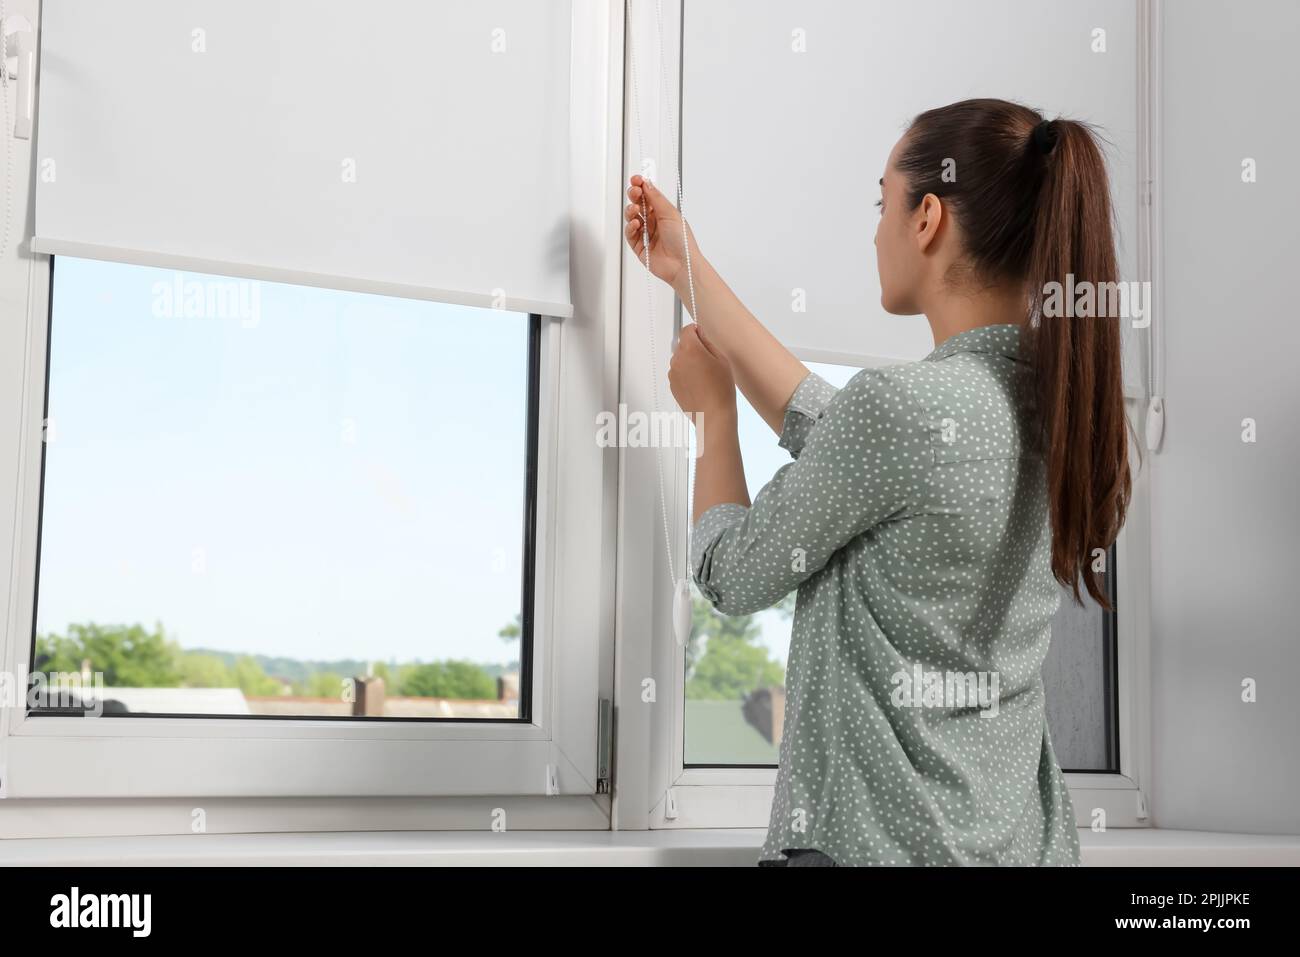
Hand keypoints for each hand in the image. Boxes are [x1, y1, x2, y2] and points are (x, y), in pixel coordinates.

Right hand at [625, 174, 697, 290]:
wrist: (682, 264)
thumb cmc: (682, 240)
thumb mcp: (670, 213)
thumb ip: (656, 198)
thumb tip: (647, 183)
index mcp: (663, 213)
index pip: (649, 196)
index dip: (641, 186)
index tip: (636, 179)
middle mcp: (654, 222)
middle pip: (638, 204)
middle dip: (634, 196)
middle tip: (635, 192)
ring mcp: (646, 234)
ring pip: (632, 218)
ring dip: (631, 211)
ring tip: (635, 210)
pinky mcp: (640, 247)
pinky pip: (630, 234)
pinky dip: (630, 227)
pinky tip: (635, 224)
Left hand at [668, 323, 734, 418]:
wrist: (712, 415)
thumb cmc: (721, 389)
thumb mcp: (721, 360)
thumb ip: (708, 343)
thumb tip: (700, 334)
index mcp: (690, 350)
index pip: (686, 330)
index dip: (695, 331)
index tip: (702, 336)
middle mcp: (677, 360)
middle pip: (682, 345)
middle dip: (693, 348)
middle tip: (709, 361)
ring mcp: (673, 373)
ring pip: (680, 360)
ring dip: (689, 362)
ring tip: (705, 376)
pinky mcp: (672, 385)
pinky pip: (679, 373)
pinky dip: (687, 375)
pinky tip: (699, 385)